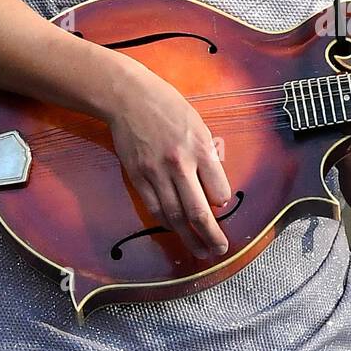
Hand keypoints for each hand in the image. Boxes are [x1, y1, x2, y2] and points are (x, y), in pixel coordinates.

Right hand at [105, 59, 234, 259]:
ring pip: (175, 216)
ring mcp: (156, 173)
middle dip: (211, 236)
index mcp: (200, 148)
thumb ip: (208, 154)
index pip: (219, 190)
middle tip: (220, 250)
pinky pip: (154, 208)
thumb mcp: (198, 124)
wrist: (128, 98)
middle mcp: (179, 164)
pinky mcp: (138, 177)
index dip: (222, 202)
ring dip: (189, 238)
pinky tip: (175, 231)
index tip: (221, 205)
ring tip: (200, 252)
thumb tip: (216, 182)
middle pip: (198, 212)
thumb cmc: (167, 107)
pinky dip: (166, 223)